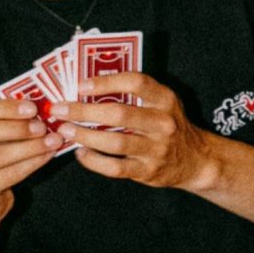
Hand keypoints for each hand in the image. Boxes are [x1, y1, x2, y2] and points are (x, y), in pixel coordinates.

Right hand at [0, 98, 60, 222]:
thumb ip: (5, 119)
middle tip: (43, 126)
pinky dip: (32, 163)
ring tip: (53, 140)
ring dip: (30, 146)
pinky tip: (47, 156)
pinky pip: (7, 175)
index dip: (5, 107)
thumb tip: (39, 107)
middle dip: (16, 127)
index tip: (32, 108)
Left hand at [50, 74, 211, 191]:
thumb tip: (87, 88)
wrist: (194, 159)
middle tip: (59, 110)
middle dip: (84, 111)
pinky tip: (81, 153)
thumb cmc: (168, 125)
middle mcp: (163, 122)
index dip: (106, 82)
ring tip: (65, 131)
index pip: (136, 83)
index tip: (80, 85)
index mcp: (165, 99)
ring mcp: (157, 148)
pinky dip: (94, 161)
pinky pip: (115, 167)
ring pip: (115, 142)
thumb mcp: (162, 103)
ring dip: (85, 136)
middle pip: (120, 113)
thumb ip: (134, 95)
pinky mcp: (148, 170)